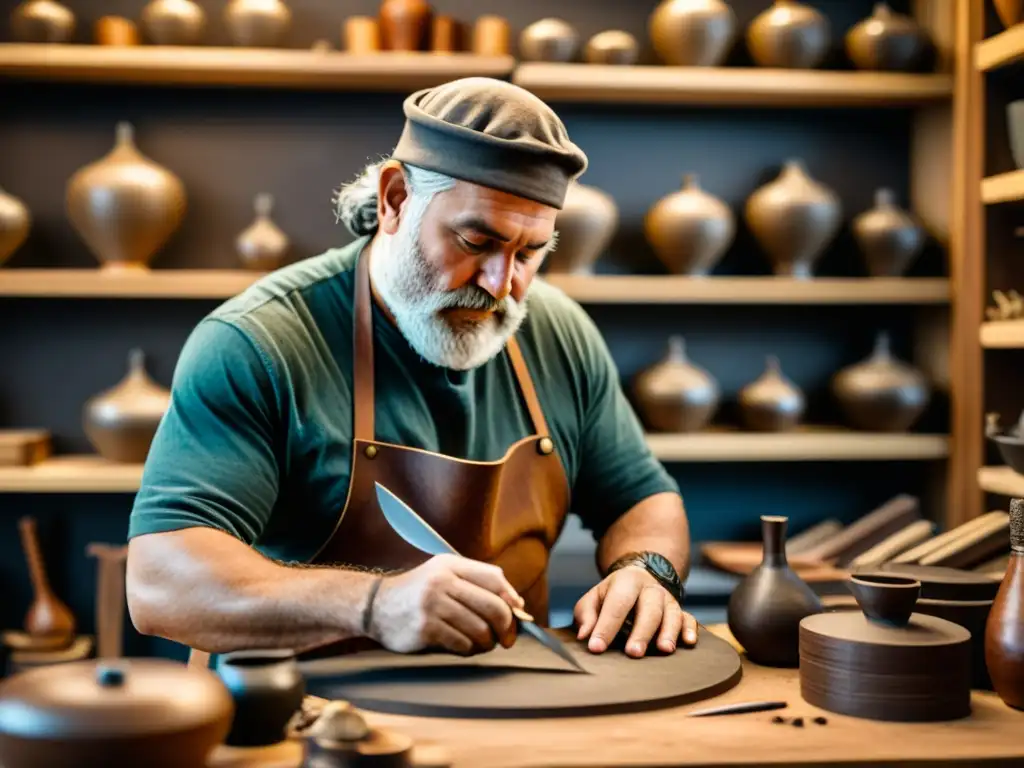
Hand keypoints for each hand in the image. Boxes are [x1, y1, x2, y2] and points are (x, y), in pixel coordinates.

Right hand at [367, 554, 524, 655]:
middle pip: (493, 607)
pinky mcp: (425, 629)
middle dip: (506, 627)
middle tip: (506, 638)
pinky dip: (469, 649)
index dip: (512, 600)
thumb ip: (477, 582)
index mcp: (450, 565)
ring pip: (480, 629)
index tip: (516, 615)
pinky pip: (462, 644)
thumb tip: (517, 603)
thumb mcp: (444, 574)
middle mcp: (442, 582)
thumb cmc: (419, 592)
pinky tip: (464, 646)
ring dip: (487, 642)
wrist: (376, 606)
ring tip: (483, 643)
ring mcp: (432, 606)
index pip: (495, 580)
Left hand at [574, 566, 697, 657]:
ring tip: (663, 649)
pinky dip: (690, 630)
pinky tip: (688, 642)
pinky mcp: (681, 612)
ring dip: (669, 632)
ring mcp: (668, 600)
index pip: (616, 605)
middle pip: (649, 608)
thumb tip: (584, 635)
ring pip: (672, 614)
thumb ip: (586, 614)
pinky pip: (689, 619)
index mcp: (626, 581)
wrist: (639, 579)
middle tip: (633, 653)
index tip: (596, 648)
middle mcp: (650, 589)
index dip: (606, 627)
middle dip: (641, 632)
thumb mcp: (594, 598)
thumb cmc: (613, 595)